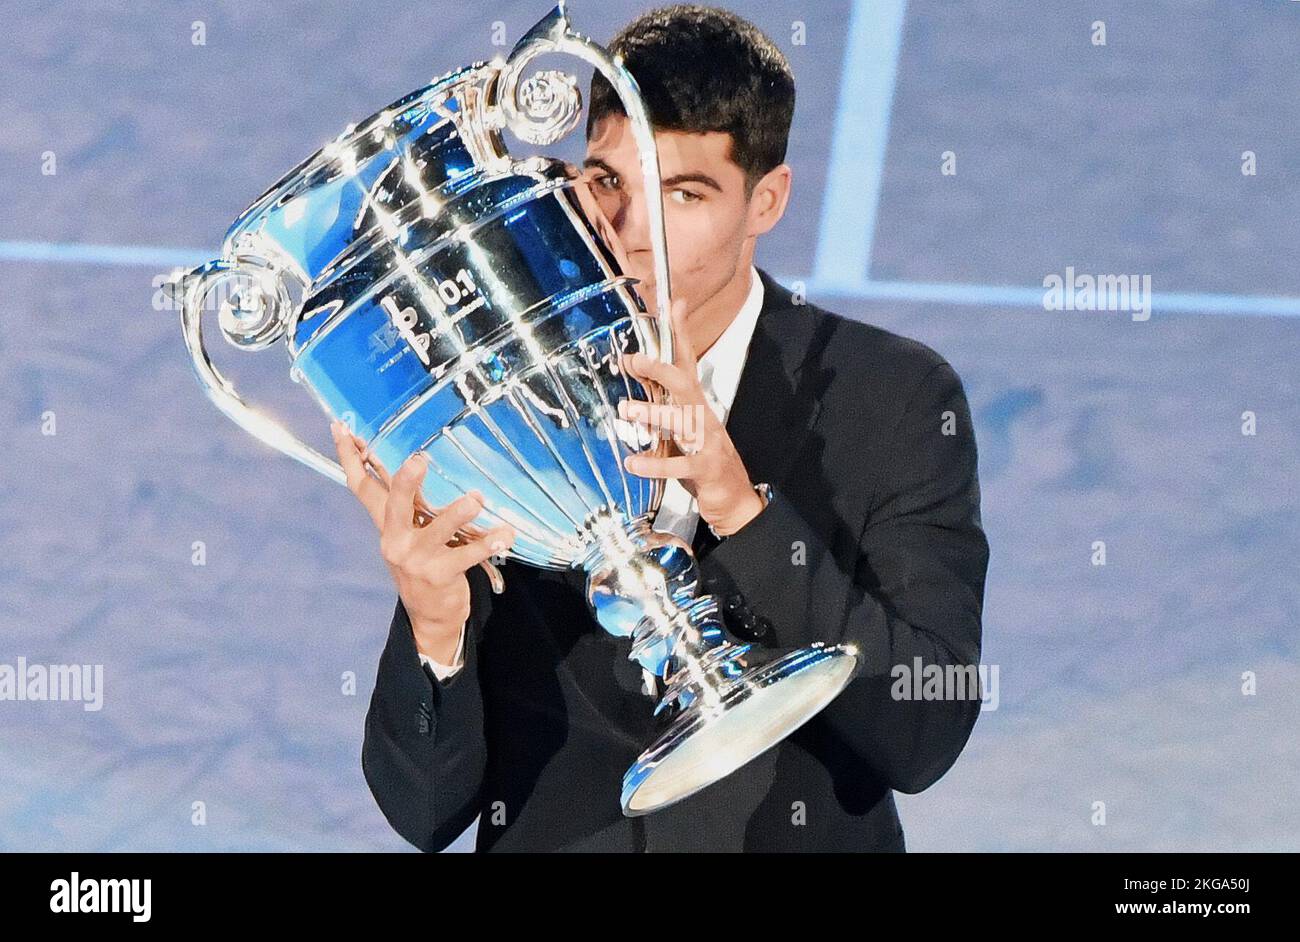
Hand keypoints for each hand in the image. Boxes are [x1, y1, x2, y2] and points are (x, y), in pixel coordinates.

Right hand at [330, 421, 515, 660]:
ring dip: (458, 513)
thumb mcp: (408, 533)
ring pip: (437, 530)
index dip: (350, 457)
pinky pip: (467, 556)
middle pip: (395, 505)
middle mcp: (396, 540)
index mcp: (386, 524)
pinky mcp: (440, 575)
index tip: (340, 426)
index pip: (362, 486)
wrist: (430, 614)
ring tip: (476, 498)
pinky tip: (506, 535)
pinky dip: (489, 544)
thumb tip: (413, 462)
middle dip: (405, 483)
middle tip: (419, 461)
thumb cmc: (424, 562)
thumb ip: (409, 503)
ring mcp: (417, 559)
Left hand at [617, 297, 766, 536]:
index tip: (672, 304)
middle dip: (661, 369)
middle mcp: (704, 418)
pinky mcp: (706, 470)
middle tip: (633, 360)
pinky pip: (679, 466)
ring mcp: (708, 443)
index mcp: (697, 406)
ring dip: (654, 414)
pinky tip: (633, 463)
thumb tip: (631, 394)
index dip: (681, 334)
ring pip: (683, 422)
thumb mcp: (683, 432)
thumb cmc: (702, 462)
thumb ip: (663, 411)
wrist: (736, 501)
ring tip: (626, 409)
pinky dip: (655, 465)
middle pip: (685, 385)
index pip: (688, 363)